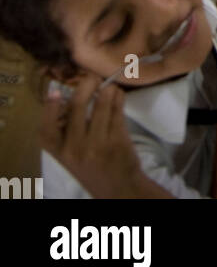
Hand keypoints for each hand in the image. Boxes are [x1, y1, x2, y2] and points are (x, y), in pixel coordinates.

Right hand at [41, 75, 148, 199]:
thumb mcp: (71, 155)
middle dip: (88, 84)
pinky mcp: (118, 140)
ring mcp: (98, 144)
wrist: (117, 189)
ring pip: (102, 102)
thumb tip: (69, 93)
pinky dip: (118, 97)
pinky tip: (118, 95)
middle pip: (77, 105)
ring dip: (108, 89)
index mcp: (60, 152)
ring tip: (109, 87)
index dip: (49, 108)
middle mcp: (75, 148)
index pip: (47, 130)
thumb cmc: (91, 167)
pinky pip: (118, 109)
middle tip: (94, 78)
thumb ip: (68, 130)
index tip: (55, 91)